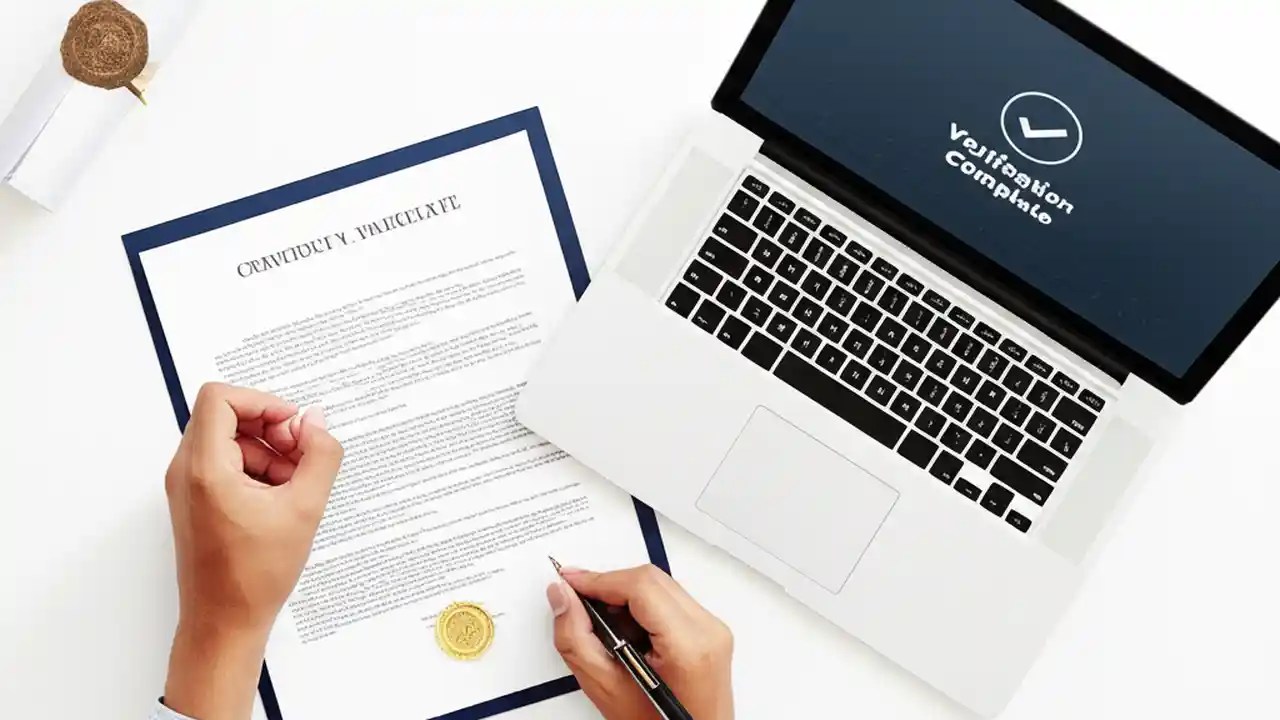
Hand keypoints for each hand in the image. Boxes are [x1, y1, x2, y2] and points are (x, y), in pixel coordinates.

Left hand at [162, 383, 343, 719]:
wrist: (224, 622)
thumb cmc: (253, 576)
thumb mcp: (304, 509)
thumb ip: (320, 456)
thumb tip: (317, 423)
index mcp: (205, 468)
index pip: (221, 398)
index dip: (263, 401)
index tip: (293, 425)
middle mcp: (186, 471)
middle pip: (226, 416)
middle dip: (270, 428)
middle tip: (300, 455)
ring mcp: (187, 486)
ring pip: (229, 440)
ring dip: (267, 451)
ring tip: (295, 485)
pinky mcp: (196, 500)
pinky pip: (225, 464)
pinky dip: (256, 470)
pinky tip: (281, 500)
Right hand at [548, 565, 733, 719]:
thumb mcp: (606, 688)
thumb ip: (576, 638)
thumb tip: (563, 597)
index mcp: (688, 645)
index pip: (640, 586)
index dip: (599, 579)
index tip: (571, 582)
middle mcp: (708, 630)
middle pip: (651, 580)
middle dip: (610, 585)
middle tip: (579, 602)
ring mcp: (713, 629)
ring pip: (660, 586)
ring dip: (625, 597)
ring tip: (603, 627)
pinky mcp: (710, 631)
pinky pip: (671, 601)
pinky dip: (642, 608)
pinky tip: (626, 633)